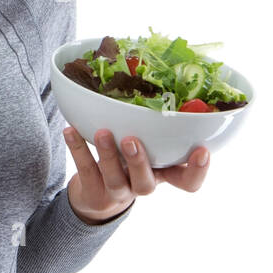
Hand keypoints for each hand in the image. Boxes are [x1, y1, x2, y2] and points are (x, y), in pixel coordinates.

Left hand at [62, 128, 210, 224]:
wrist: (97, 196)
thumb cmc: (129, 160)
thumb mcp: (149, 146)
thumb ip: (155, 125)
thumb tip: (157, 75)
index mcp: (162, 173)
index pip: (188, 181)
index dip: (198, 171)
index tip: (202, 150)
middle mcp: (142, 184)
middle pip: (146, 183)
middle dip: (139, 162)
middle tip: (132, 140)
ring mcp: (117, 192)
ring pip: (115, 178)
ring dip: (108, 154)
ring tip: (102, 132)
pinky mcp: (93, 191)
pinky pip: (85, 169)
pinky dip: (77, 148)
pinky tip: (70, 130)